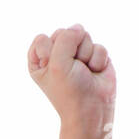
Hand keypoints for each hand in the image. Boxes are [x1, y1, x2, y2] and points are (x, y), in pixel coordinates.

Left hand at [27, 24, 114, 138]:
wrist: (92, 110)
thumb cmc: (70, 92)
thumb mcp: (58, 63)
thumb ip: (65, 38)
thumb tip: (80, 28)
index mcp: (40, 60)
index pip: (42, 39)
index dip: (50, 53)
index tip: (54, 71)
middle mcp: (57, 55)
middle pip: (64, 33)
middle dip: (71, 52)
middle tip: (73, 72)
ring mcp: (77, 55)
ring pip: (83, 37)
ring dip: (85, 56)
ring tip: (84, 72)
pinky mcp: (95, 57)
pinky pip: (98, 46)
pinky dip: (98, 61)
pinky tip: (95, 73)